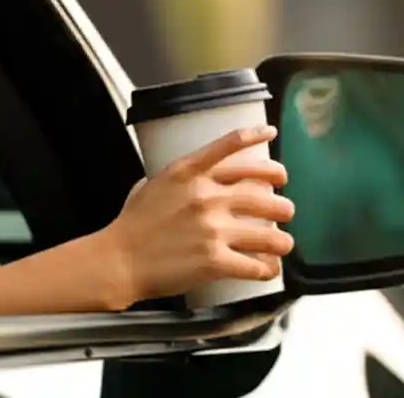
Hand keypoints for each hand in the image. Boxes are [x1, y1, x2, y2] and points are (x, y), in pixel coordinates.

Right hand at [104, 126, 294, 304]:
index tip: (271, 133)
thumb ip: (181, 175)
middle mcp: (206, 196)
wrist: (118, 260)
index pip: (231, 145)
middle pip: (264, 194)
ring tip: (284, 243)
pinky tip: (269, 269)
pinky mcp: (214, 261)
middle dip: (283, 204)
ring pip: (269, 233)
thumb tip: (197, 170)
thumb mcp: (152, 183)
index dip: (256, 136)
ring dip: (282, 240)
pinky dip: (267, 269)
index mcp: (190, 173)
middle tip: (285, 210)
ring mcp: (212, 229)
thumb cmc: (132, 225)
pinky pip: (255, 264)